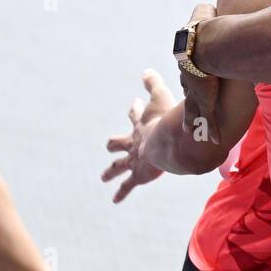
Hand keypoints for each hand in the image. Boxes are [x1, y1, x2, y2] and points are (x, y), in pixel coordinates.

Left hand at [102, 69, 175, 202]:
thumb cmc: (167, 119)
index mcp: (140, 125)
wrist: (166, 142)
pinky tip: (114, 201)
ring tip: (103, 177)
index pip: (136, 115)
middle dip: (115, 143)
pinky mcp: (138, 174)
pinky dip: (121, 192)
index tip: (135, 103)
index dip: (136, 109)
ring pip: (118, 166)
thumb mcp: (161, 96)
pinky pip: (127, 185)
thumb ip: (154, 83)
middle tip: (110, 144)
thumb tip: (145, 70)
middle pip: (119, 142)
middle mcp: (134, 142)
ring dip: (111, 171)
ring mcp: (135, 159)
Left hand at [180, 3, 220, 143]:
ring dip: (195, 121)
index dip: (194, 77)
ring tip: (192, 132)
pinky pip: (207, 121)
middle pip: (190, 93)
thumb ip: (206, 12)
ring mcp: (197, 93)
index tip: (196, 80)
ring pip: (195, 111)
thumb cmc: (206, 29)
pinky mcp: (205, 104)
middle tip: (193, 105)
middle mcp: (190, 80)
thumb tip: (210, 5)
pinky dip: (210, 130)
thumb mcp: (204, 16)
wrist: (205, 47)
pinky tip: (213, 141)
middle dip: (192, 101)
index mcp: (189, 62)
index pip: (191, 73)